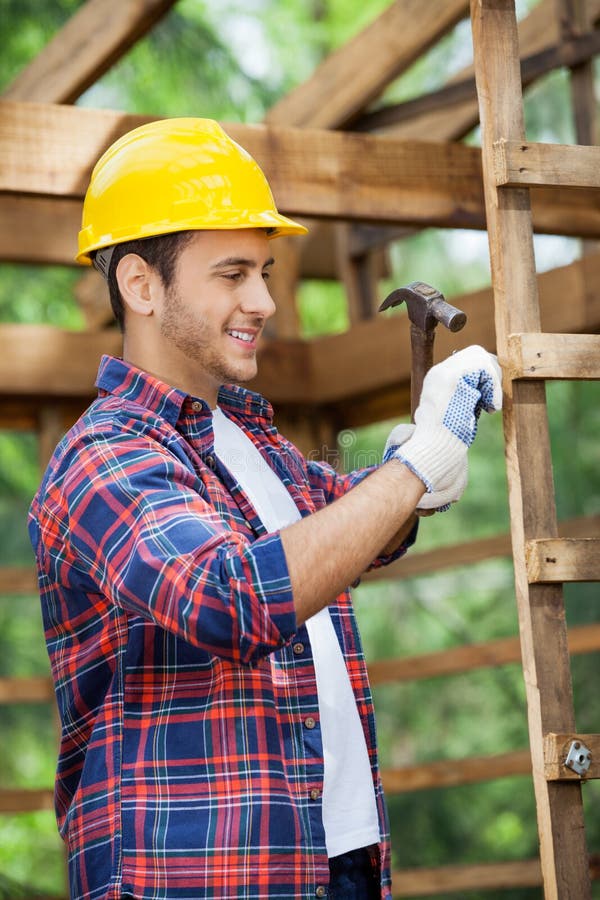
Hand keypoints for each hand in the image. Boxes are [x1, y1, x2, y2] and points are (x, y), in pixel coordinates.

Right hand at [385, 345, 501, 499]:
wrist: (433, 449)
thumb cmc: (444, 439)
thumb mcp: (455, 411)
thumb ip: (465, 396)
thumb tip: (482, 391)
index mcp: (437, 380)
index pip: (466, 361)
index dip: (483, 375)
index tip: (487, 398)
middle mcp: (438, 372)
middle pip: (475, 352)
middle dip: (491, 373)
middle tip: (493, 399)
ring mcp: (444, 372)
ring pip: (480, 356)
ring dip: (493, 381)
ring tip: (491, 405)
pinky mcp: (453, 376)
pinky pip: (483, 366)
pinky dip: (494, 386)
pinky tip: (492, 407)